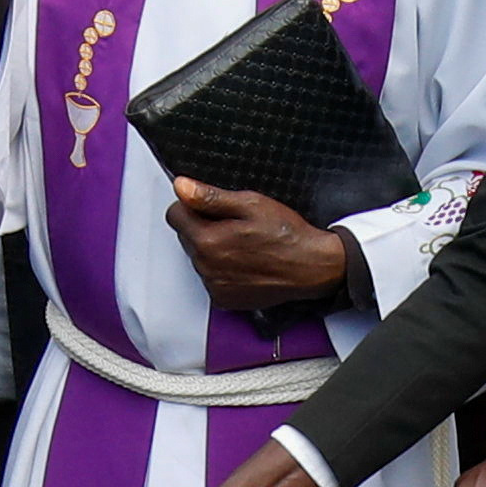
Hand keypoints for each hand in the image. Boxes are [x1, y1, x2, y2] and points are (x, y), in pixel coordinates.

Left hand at [164, 179, 347, 311]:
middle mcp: (206, 267)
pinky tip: (244, 262)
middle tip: (235, 225)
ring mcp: (214, 286)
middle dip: (203, 227)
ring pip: (198, 258)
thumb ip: (210, 197)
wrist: (311, 267)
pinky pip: (211, 278)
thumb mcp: (250, 204)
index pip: (174, 216)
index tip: (210, 207)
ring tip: (243, 244)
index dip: (192, 206)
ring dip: (212, 249)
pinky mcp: (224, 299)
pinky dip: (221, 270)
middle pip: (186, 237)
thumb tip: (181, 187)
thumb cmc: (286, 235)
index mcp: (207, 241)